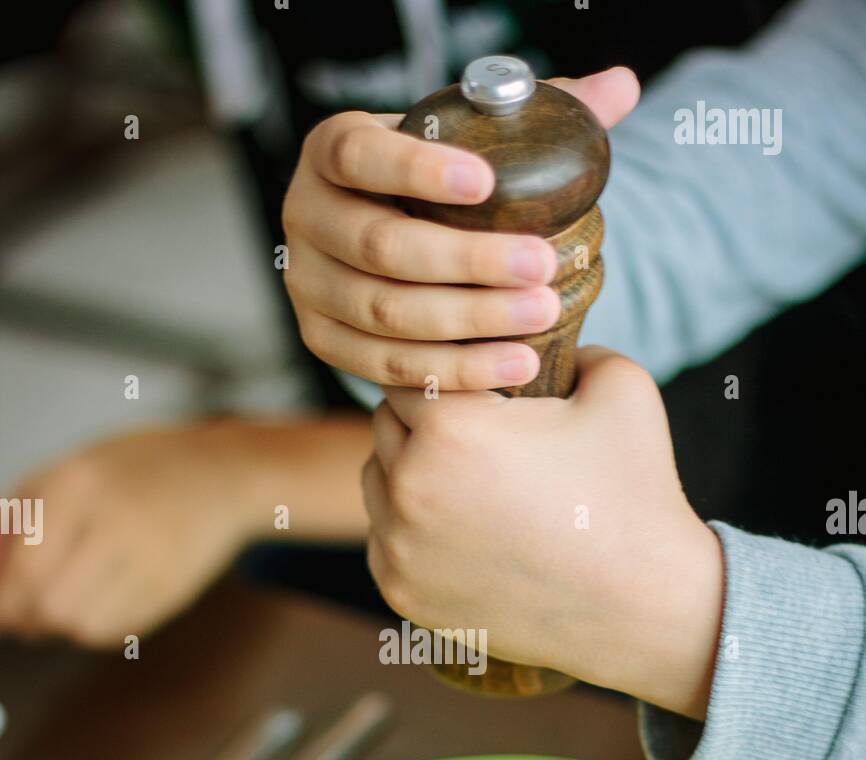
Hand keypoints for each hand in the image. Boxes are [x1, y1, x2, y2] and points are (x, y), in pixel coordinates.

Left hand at [0, 422, 274, 647]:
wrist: (222, 475)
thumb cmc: (135, 470)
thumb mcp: (69, 470)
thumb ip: (20, 519)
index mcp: (80, 483)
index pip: (28, 569)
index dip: (4, 600)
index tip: (1, 611)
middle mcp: (119, 521)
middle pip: (54, 606)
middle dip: (30, 619)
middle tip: (23, 616)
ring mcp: (154, 558)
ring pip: (86, 627)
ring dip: (65, 624)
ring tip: (67, 600)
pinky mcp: (176, 588)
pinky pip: (120, 630)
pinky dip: (99, 625)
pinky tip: (101, 599)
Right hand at [282, 69, 637, 391]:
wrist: (396, 243)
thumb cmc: (440, 183)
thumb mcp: (474, 140)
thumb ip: (541, 110)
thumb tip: (620, 88)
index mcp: (332, 150)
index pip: (361, 155)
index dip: (418, 170)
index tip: (486, 182)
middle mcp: (305, 216)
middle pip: (381, 248)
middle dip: (469, 261)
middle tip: (543, 265)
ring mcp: (308, 285)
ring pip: (387, 314)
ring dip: (471, 320)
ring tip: (541, 315)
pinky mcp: (323, 341)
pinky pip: (389, 367)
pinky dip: (455, 370)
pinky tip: (513, 363)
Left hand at [362, 350, 724, 718]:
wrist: (642, 609)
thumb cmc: (633, 493)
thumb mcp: (619, 386)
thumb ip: (568, 338)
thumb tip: (534, 326)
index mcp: (450, 427)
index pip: (416, 368)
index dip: (451, 371)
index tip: (480, 384)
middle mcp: (409, 487)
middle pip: (387, 422)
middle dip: (427, 419)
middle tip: (477, 432)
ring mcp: (399, 547)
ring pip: (376, 480)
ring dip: (409, 471)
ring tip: (467, 479)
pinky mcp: (401, 592)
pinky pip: (384, 538)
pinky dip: (410, 528)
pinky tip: (460, 527)